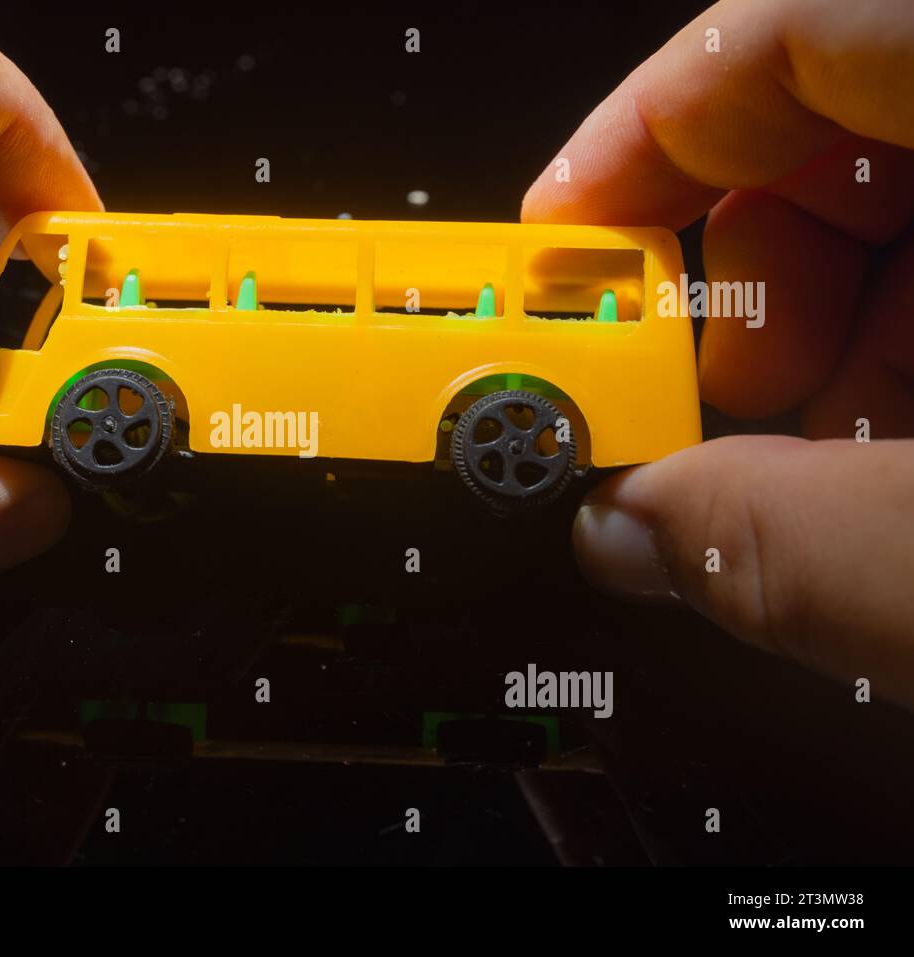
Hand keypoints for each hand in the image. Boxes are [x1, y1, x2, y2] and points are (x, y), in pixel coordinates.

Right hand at [523, 0, 913, 706]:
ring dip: (824, 359)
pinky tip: (896, 481)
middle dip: (733, 290)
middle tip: (686, 420)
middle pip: (844, 130)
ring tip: (812, 485)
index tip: (555, 250)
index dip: (644, 132)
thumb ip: (767, 546)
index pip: (798, 26)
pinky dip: (913, 375)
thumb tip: (627, 532)